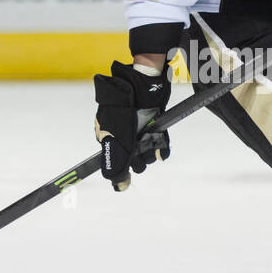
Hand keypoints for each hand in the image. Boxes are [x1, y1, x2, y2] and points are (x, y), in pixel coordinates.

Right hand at [93, 61, 170, 190]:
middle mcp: (125, 137)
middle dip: (140, 158)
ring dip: (151, 150)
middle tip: (139, 148)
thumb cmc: (124, 109)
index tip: (129, 173)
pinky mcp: (153, 126)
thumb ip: (116, 163)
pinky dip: (162, 147)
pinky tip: (162, 149)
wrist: (142, 85)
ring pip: (148, 153)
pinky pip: (159, 144)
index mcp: (110, 139)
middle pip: (135, 161)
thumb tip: (118, 187)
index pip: (118, 164)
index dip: (125, 169)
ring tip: (149, 139)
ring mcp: (139, 131)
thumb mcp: (116, 138)